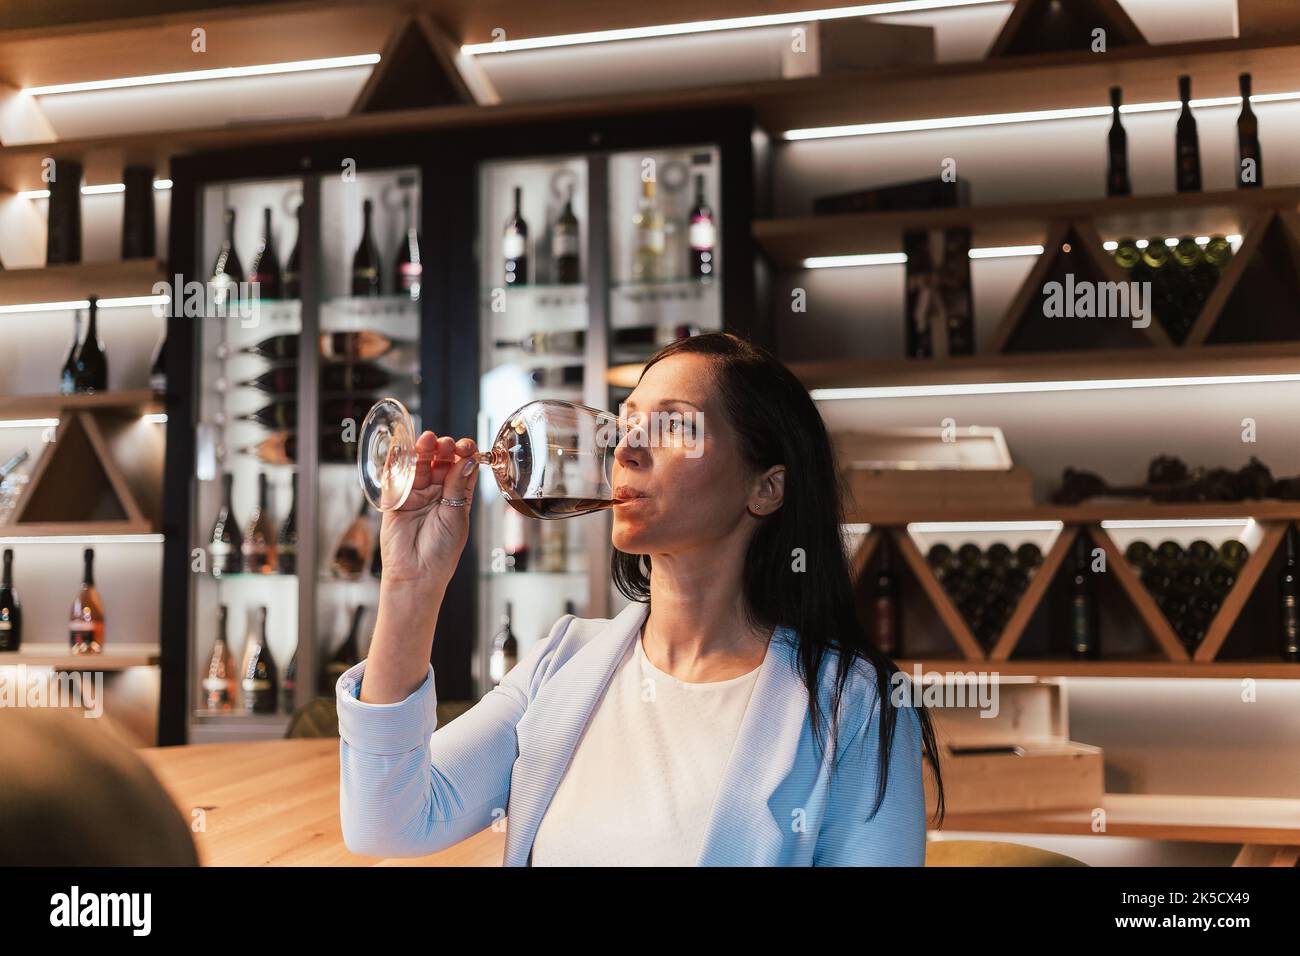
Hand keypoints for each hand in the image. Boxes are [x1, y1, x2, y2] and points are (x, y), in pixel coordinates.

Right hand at [379, 432, 478, 595]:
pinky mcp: (395, 499)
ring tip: (427, 441)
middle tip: (446, 443)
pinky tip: (403, 450)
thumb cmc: (441, 553)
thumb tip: (467, 460)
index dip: (464, 454)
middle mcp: (437, 493)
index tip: (467, 447)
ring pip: (420, 465)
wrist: (417, 575)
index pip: (462, 467)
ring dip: (423, 451)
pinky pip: (395, 477)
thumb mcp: (456, 515)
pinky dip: (397, 462)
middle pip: (440, 461)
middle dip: (443, 448)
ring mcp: (415, 494)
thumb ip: (457, 487)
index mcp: (456, 496)